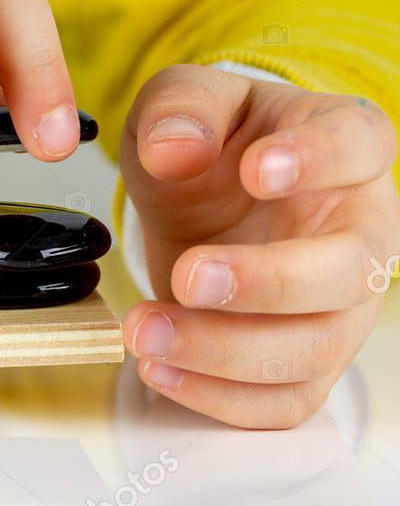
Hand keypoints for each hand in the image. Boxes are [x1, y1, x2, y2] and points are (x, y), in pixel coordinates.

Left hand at [121, 65, 399, 428]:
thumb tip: (174, 150)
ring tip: (144, 331)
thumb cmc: (214, 148)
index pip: (359, 146)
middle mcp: (361, 231)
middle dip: (266, 282)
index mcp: (347, 149)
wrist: (205, 201)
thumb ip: (179, 110)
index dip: (317, 159)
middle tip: (188, 275)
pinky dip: (219, 397)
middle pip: (349, 271)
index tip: (256, 170)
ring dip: (224, 351)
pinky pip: (283, 401)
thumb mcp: (184, 104)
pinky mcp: (304, 362)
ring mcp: (340, 307)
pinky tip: (159, 368)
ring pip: (313, 349)